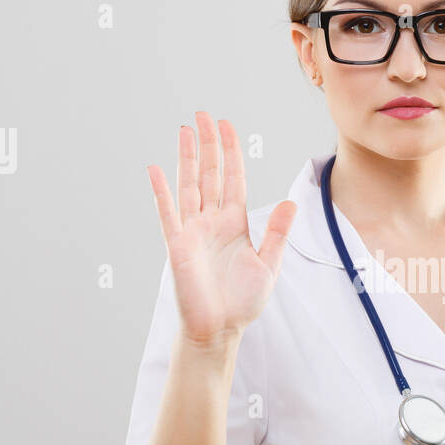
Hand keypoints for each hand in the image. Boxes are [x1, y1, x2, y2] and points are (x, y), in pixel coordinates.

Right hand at [147, 112, 296, 345]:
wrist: (219, 329)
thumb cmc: (242, 301)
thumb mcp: (268, 264)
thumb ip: (276, 232)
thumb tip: (289, 203)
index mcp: (234, 223)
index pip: (233, 179)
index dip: (230, 153)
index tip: (227, 126)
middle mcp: (212, 221)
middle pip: (209, 174)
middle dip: (208, 144)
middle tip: (204, 115)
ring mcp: (192, 230)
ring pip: (189, 185)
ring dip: (187, 157)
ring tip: (185, 130)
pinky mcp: (177, 245)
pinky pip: (168, 212)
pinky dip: (161, 190)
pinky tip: (156, 168)